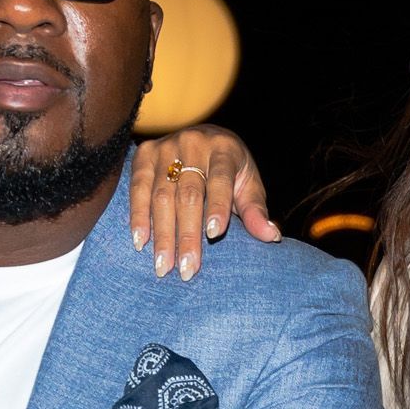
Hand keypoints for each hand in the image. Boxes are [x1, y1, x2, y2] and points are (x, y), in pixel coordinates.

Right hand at [127, 126, 276, 278]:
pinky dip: (138, 217)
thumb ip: (255, 210)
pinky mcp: (144, 154)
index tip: (214, 234)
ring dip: (162, 234)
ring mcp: (166, 147)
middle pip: (189, 194)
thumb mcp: (248, 185)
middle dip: (187, 235)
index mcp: (224, 148)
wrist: (202, 139)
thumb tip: (272, 236)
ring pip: (162, 195)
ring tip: (163, 266)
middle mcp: (193, 143)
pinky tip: (140, 242)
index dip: (218, 206)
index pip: (220, 180)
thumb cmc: (230, 171)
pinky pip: (137, 188)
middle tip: (186, 270)